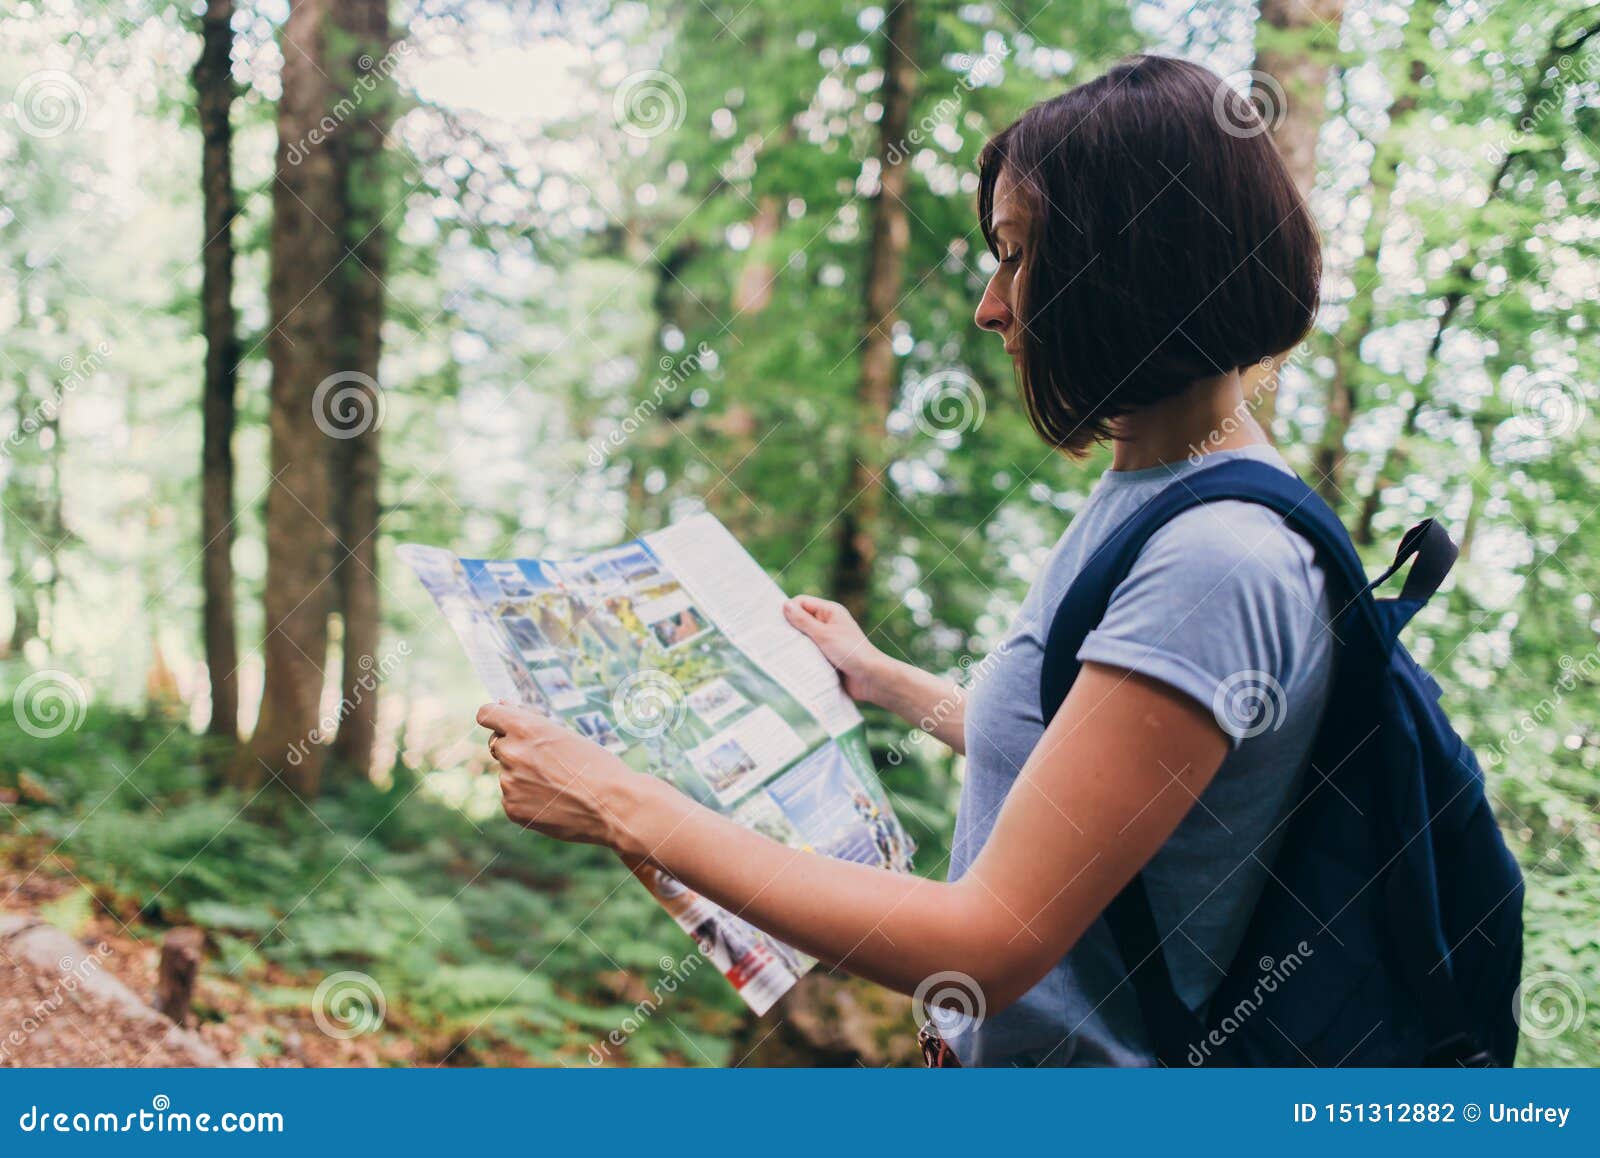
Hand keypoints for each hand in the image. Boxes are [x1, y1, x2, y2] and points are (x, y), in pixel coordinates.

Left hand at [476, 702, 646, 847]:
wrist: (614, 806)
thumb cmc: (596, 766)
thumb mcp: (565, 735)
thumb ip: (530, 724)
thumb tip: (502, 707)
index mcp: (525, 728)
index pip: (487, 714)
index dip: (495, 717)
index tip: (504, 724)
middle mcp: (511, 753)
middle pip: (497, 744)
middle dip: (514, 749)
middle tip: (546, 761)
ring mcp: (509, 782)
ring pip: (508, 773)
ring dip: (524, 776)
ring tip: (558, 785)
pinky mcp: (512, 808)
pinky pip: (513, 797)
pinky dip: (528, 799)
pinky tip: (554, 802)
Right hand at [782, 595, 887, 703]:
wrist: (871, 679)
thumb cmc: (851, 652)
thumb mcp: (824, 635)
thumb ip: (803, 621)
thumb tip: (785, 605)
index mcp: (830, 612)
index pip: (802, 602)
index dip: (788, 609)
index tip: (773, 621)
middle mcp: (828, 624)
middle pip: (800, 620)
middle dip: (788, 628)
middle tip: (770, 637)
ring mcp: (827, 641)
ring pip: (803, 639)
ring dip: (794, 645)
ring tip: (777, 652)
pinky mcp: (826, 657)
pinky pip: (808, 653)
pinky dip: (800, 657)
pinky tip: (789, 663)